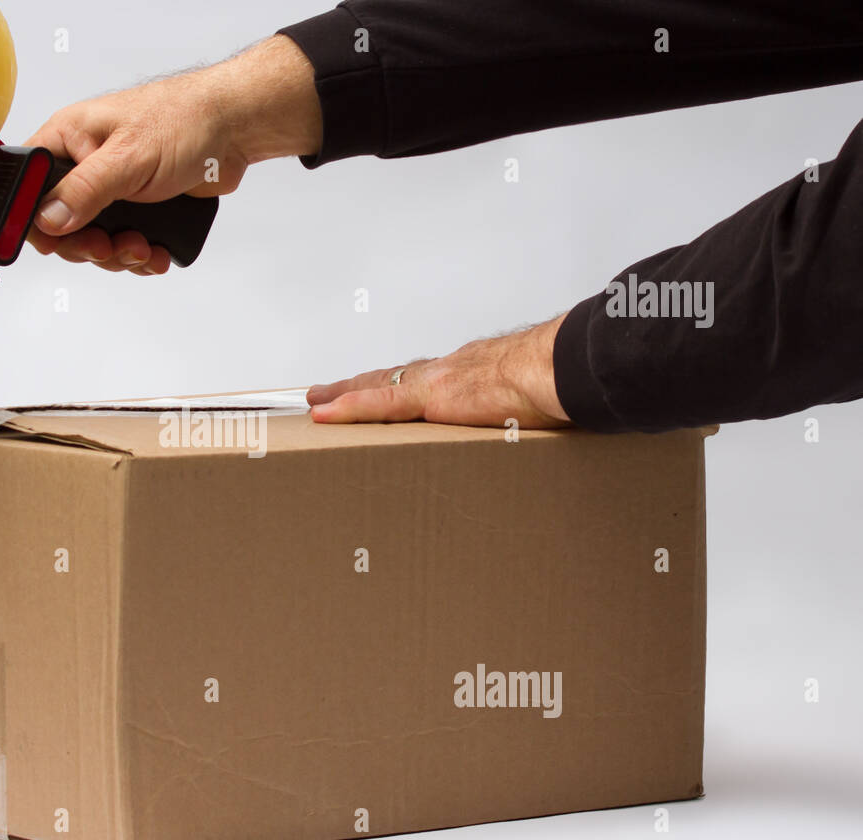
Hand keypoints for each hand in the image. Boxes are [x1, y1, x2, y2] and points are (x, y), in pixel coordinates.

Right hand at [23, 35, 321, 275]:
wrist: (234, 131)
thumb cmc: (185, 120)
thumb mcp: (128, 158)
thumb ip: (84, 191)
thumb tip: (48, 219)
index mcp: (69, 138)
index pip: (29, 188)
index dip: (37, 221)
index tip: (61, 241)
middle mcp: (84, 163)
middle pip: (61, 225)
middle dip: (88, 246)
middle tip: (110, 248)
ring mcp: (111, 188)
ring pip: (94, 240)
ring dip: (118, 255)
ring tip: (142, 248)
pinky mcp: (137, 207)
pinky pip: (123, 244)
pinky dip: (139, 256)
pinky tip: (155, 252)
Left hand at [308, 315, 570, 427]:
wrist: (561, 370)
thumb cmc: (558, 382)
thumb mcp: (533, 402)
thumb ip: (520, 416)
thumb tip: (532, 433)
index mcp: (470, 374)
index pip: (423, 377)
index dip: (396, 381)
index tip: (376, 385)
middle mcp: (446, 371)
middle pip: (390, 377)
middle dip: (357, 386)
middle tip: (327, 393)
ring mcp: (434, 382)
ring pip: (375, 387)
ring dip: (342, 396)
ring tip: (315, 403)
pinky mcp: (429, 396)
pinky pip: (377, 402)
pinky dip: (348, 407)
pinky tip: (322, 412)